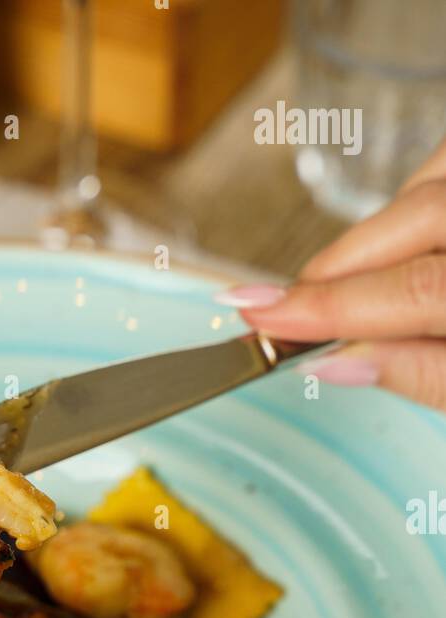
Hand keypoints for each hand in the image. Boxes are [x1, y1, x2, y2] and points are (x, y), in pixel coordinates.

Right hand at [215, 138, 445, 411]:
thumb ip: (424, 373)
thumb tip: (330, 362)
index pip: (417, 290)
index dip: (332, 307)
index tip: (261, 318)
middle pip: (419, 218)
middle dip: (336, 267)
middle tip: (271, 308)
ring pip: (423, 187)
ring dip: (369, 238)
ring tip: (330, 291)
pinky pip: (436, 172)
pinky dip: (404, 210)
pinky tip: (388, 250)